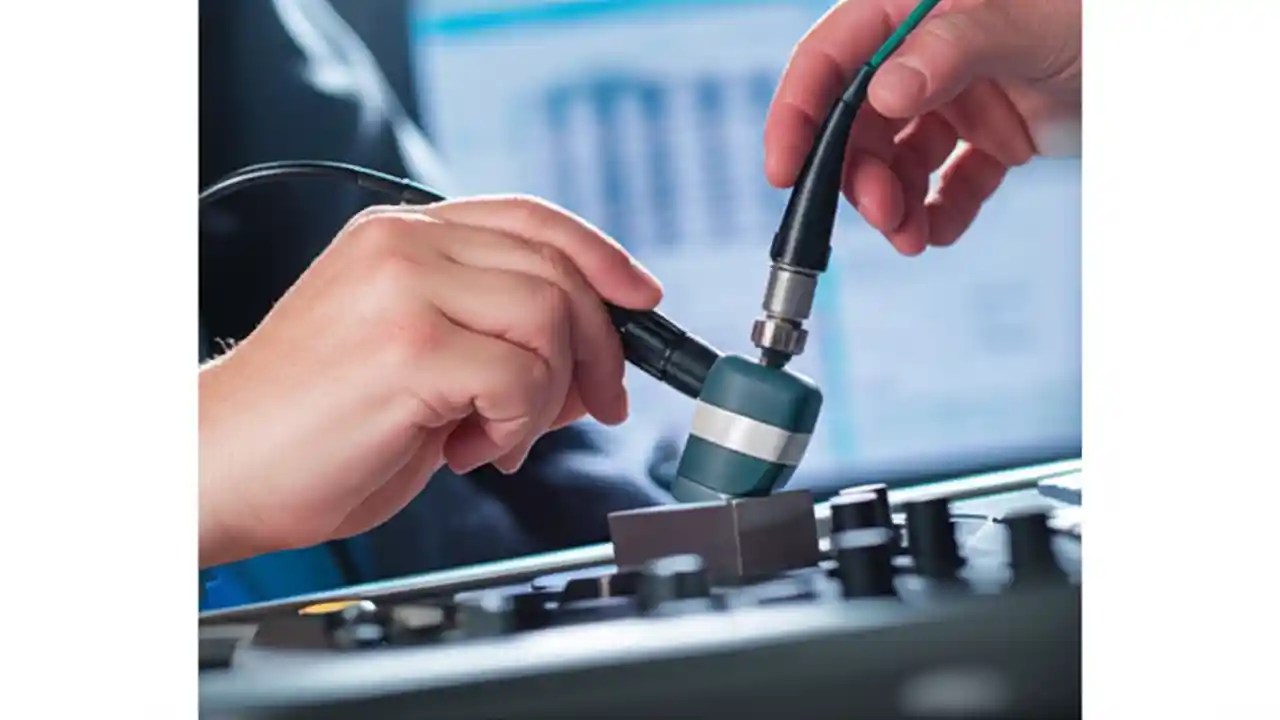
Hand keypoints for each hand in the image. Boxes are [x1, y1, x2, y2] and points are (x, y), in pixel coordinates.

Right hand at [198, 196, 661, 567]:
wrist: (218, 466)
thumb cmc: (313, 424)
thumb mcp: (420, 361)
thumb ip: (500, 343)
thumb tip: (592, 363)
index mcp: (402, 236)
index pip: (532, 219)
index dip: (602, 257)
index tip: (641, 302)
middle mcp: (404, 246)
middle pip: (559, 271)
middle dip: (599, 349)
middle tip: (593, 407)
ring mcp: (405, 287)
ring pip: (551, 319)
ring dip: (548, 396)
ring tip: (494, 436)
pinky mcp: (410, 344)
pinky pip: (524, 377)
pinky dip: (517, 427)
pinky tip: (466, 449)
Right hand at [765, 0, 1080, 254]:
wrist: (1170, 58)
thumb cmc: (1104, 15)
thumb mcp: (1026, 20)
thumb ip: (951, 48)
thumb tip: (882, 94)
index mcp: (915, 6)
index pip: (831, 57)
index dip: (798, 112)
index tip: (783, 169)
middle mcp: (928, 54)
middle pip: (859, 121)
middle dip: (858, 175)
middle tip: (881, 214)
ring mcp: (959, 95)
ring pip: (899, 159)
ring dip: (895, 203)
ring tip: (910, 236)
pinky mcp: (992, 136)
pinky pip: (950, 182)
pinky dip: (941, 211)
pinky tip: (942, 228)